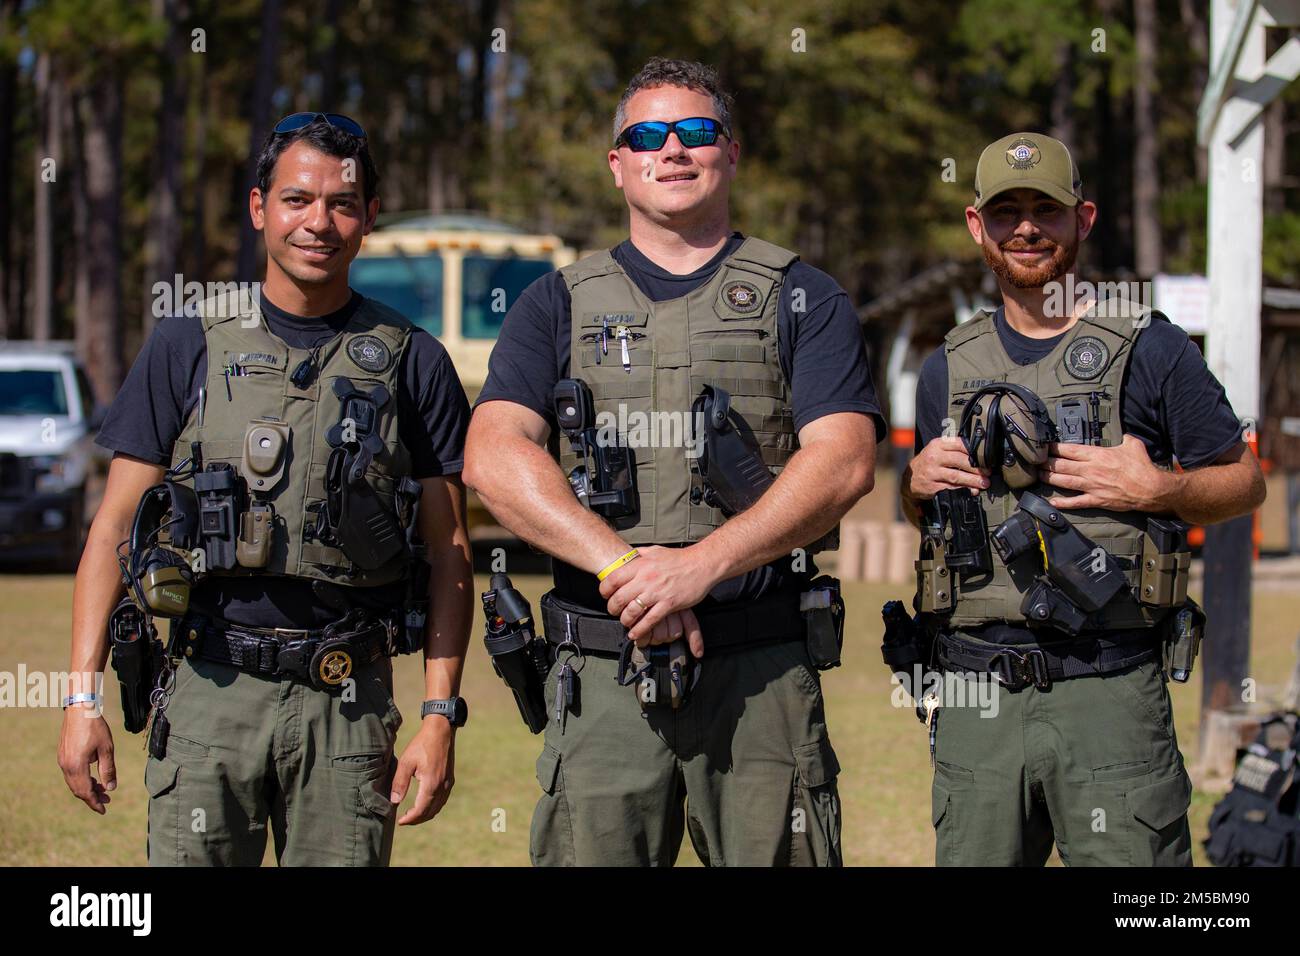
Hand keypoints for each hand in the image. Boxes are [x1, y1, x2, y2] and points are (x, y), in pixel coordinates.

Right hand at [58, 710, 115, 813]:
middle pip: (78, 789)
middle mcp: (66, 766)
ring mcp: (62, 761)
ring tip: (103, 789)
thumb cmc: (95, 727)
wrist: (80, 710)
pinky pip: (71, 774)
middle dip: (92, 797)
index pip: (85, 791)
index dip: (94, 803)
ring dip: (87, 788)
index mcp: (76, 766)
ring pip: (74, 782)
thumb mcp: (106, 749)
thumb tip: (111, 788)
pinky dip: (82, 780)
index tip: (104, 810)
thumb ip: (108, 770)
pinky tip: (93, 778)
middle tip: (107, 800)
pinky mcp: (63, 755)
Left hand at [390, 717, 454, 825]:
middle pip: (430, 812)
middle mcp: (442, 786)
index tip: (399, 821)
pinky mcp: (450, 780)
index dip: (410, 819)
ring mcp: (448, 783)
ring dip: (425, 814)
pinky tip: (424, 804)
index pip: (421, 810)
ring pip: (438, 807)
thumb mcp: (406, 761)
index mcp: (431, 783)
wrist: (441, 731)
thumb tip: (394, 801)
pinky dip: (432, 807)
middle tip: (403, 820)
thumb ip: (400, 782)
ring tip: (412, 815)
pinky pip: (442, 800)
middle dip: (416, 819)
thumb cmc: (422, 744)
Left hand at [598, 545, 713, 651]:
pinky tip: (635, 634)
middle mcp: (646, 579)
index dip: (605, 590)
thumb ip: (639, 554)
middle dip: (613, 608)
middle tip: (613, 611)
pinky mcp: (669, 603)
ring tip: (625, 622)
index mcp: (641, 565)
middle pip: (619, 598)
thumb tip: (627, 557)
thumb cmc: (678, 558)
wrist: (702, 564)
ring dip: (625, 620)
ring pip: (632, 611)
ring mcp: (657, 592)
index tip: (606, 595)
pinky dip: (640, 629)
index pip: (613, 579)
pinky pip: (650, 620)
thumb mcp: (655, 550)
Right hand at [904, 436, 989, 499]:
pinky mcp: (931, 486)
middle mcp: (933, 457)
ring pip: (956, 476)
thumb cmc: (929, 463)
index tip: (986, 458)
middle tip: (988, 473)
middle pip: (960, 460)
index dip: (974, 451)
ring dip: (973, 480)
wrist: (909, 479)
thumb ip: (954, 450)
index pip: (959, 444)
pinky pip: (951, 487)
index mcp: (937, 445)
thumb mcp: (937, 450)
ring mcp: (931, 472)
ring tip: (984, 483)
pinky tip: (972, 490)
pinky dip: (963, 489)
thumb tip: (977, 458)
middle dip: (977, 468)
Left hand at [1039, 435, 1171, 511]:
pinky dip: (1062, 503)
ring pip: (1063, 481)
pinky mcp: (1095, 500)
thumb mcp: (1133, 444)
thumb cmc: (1142, 466)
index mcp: (1097, 455)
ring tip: (1038, 475)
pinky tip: (1051, 502)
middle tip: (1034, 461)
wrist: (1151, 489)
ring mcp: (1091, 486)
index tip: (1044, 446)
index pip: (1069, 449)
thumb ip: (1124, 438)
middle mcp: (1090, 470)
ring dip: (1048, 478)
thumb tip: (1124, 435)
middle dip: (1045, 462)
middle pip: (1061, 465)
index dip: (1053, 448)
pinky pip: (1075, 502)